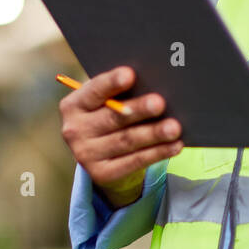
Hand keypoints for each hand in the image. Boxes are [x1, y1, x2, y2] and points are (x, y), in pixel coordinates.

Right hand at [58, 66, 182, 207]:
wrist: (102, 154)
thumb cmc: (110, 115)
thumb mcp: (108, 102)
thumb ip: (122, 92)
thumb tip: (156, 83)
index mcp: (74, 105)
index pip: (94, 91)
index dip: (111, 83)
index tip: (129, 74)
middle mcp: (75, 130)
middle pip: (113, 117)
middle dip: (138, 110)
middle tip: (160, 103)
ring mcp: (86, 154)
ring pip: (126, 140)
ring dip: (153, 133)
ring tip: (174, 127)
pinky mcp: (102, 174)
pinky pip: (135, 161)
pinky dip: (157, 152)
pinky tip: (174, 145)